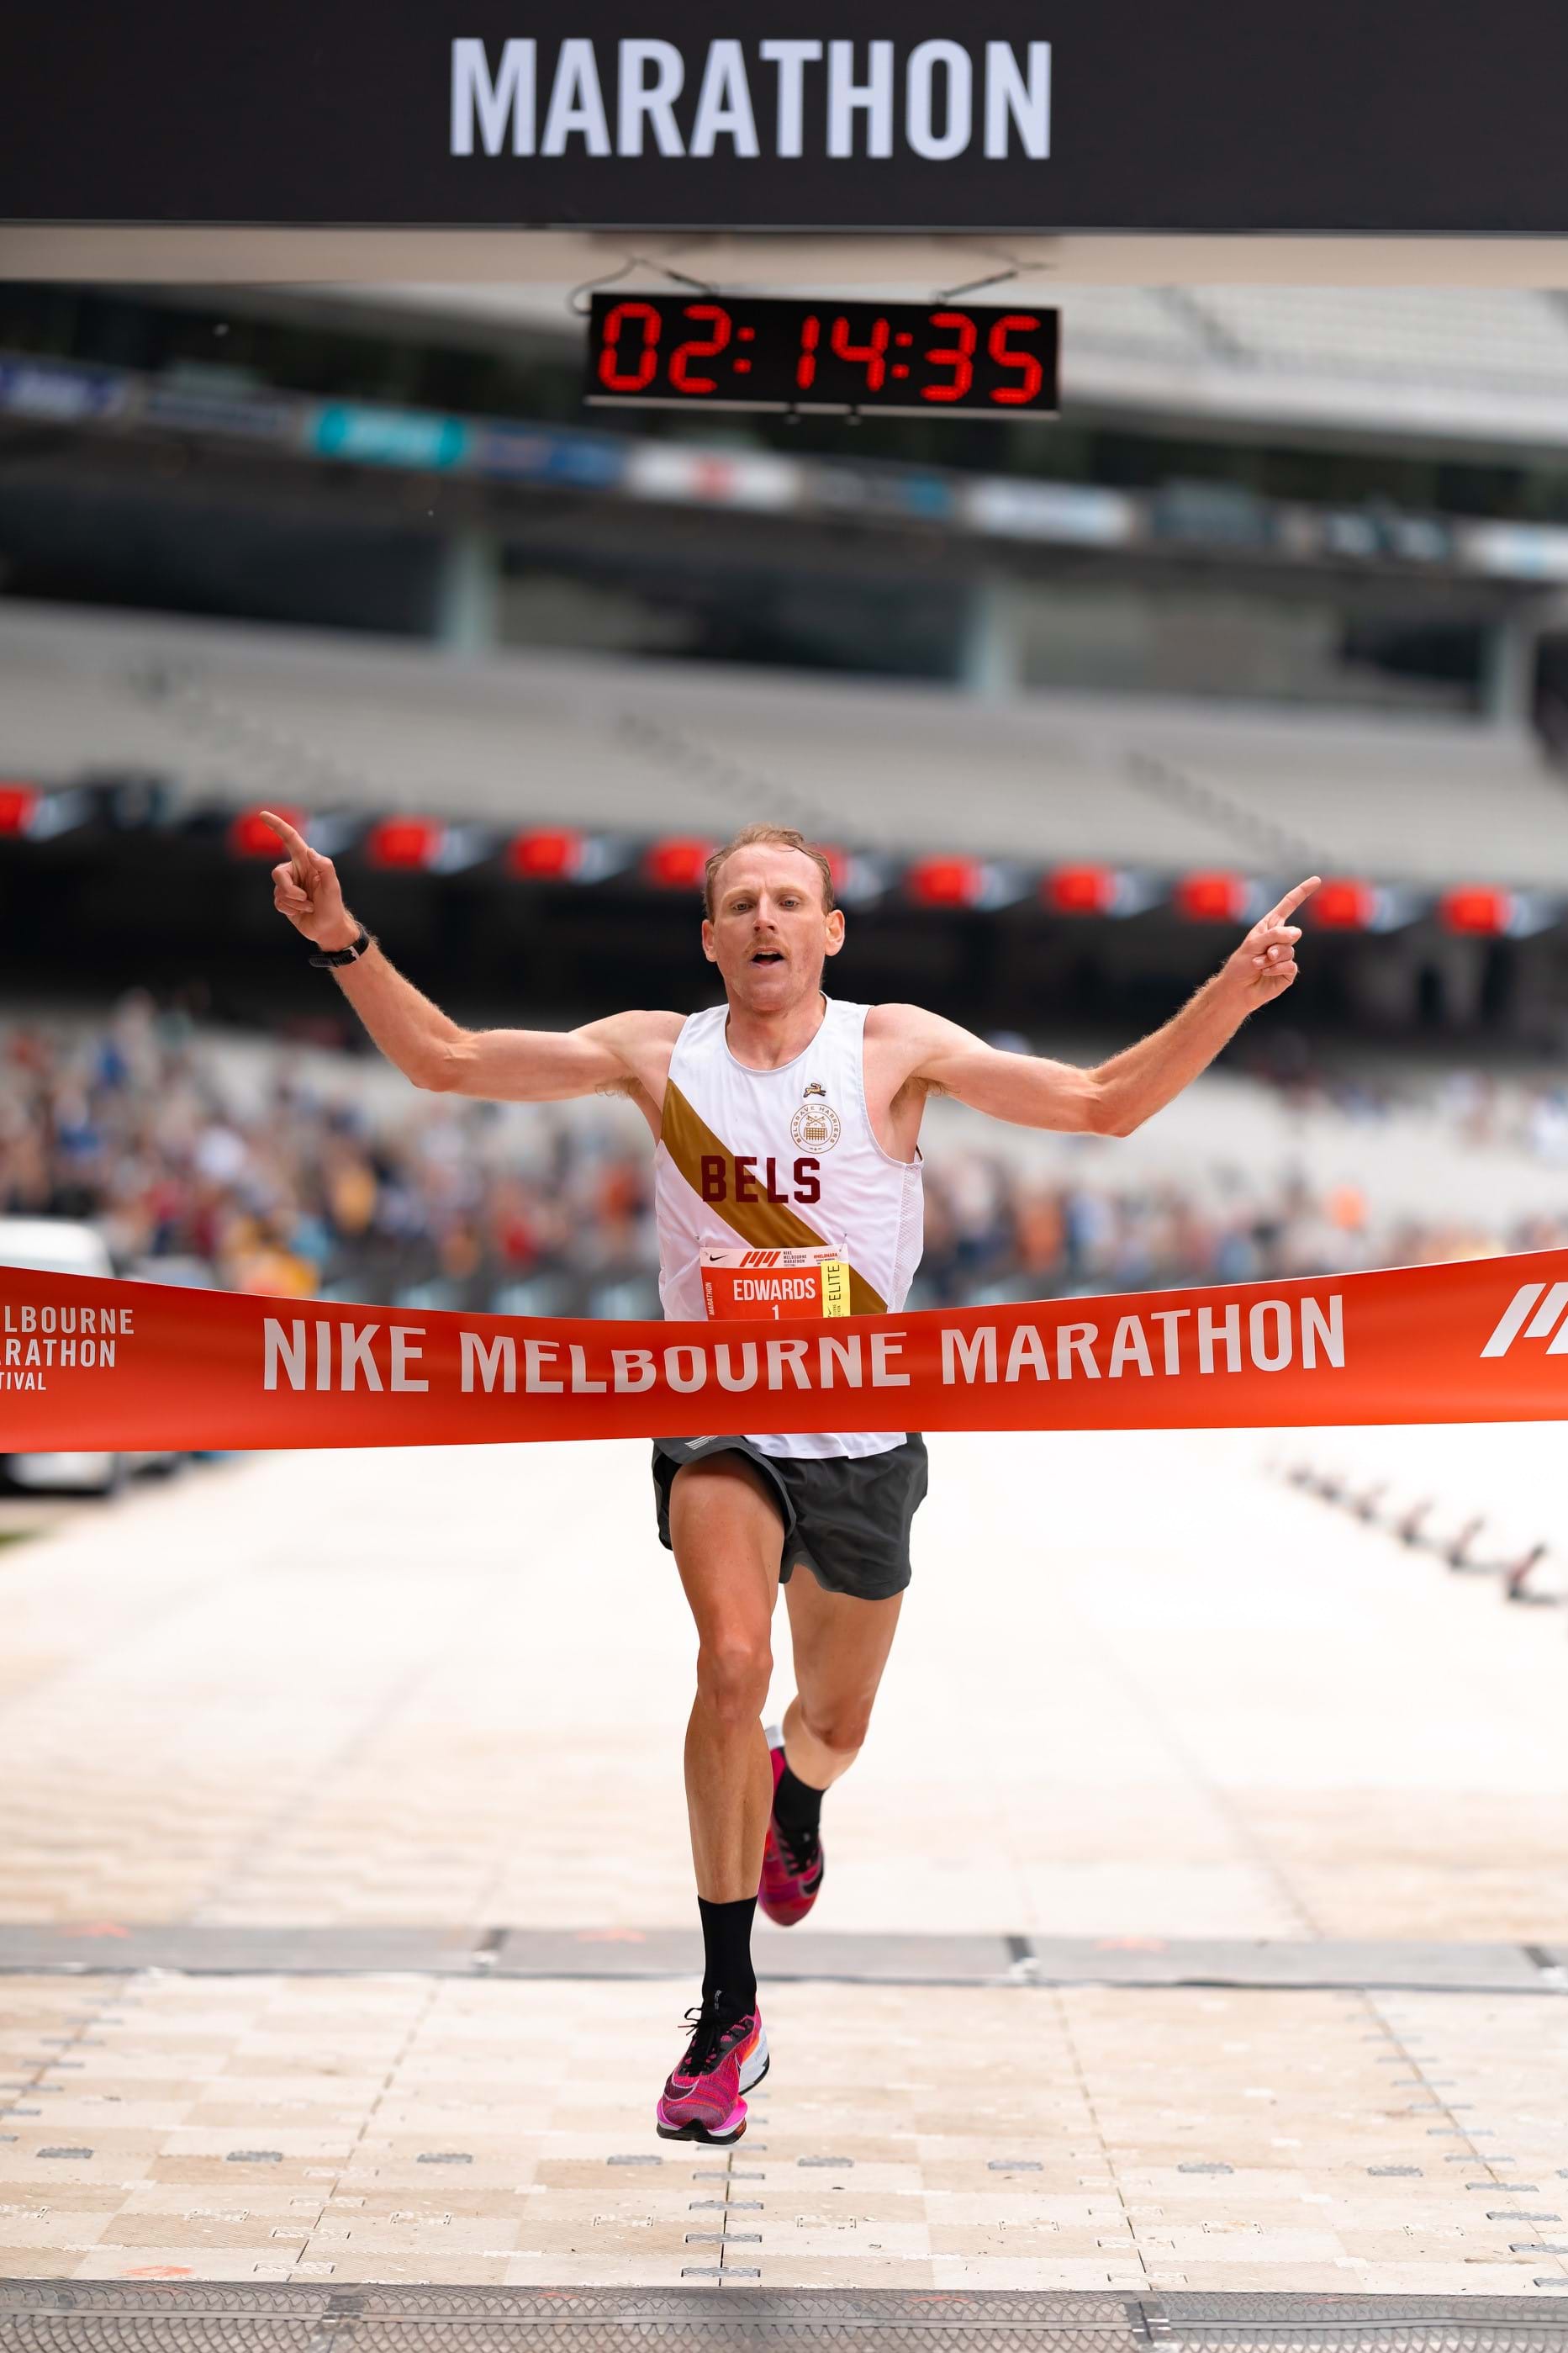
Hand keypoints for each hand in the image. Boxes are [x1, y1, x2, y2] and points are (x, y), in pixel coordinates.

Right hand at [260, 811, 357, 950]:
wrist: (328, 929)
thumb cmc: (333, 906)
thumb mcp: (332, 886)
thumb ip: (324, 867)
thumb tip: (310, 851)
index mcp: (306, 862)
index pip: (289, 839)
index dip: (277, 826)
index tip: (263, 814)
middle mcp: (295, 871)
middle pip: (277, 873)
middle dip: (290, 889)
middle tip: (306, 899)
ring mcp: (288, 886)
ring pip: (278, 891)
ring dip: (295, 902)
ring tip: (310, 906)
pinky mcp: (283, 900)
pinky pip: (278, 902)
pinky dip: (291, 909)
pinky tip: (302, 912)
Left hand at [1221, 876, 1319, 1006]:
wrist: (1237, 988)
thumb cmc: (1241, 964)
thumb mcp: (1253, 944)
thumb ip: (1274, 935)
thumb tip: (1297, 933)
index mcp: (1271, 926)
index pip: (1289, 905)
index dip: (1303, 892)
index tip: (1316, 880)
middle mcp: (1281, 938)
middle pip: (1292, 933)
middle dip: (1275, 943)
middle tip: (1261, 953)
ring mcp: (1287, 955)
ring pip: (1289, 951)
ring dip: (1271, 959)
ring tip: (1259, 964)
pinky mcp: (1289, 971)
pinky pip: (1290, 966)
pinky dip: (1276, 969)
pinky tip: (1265, 972)